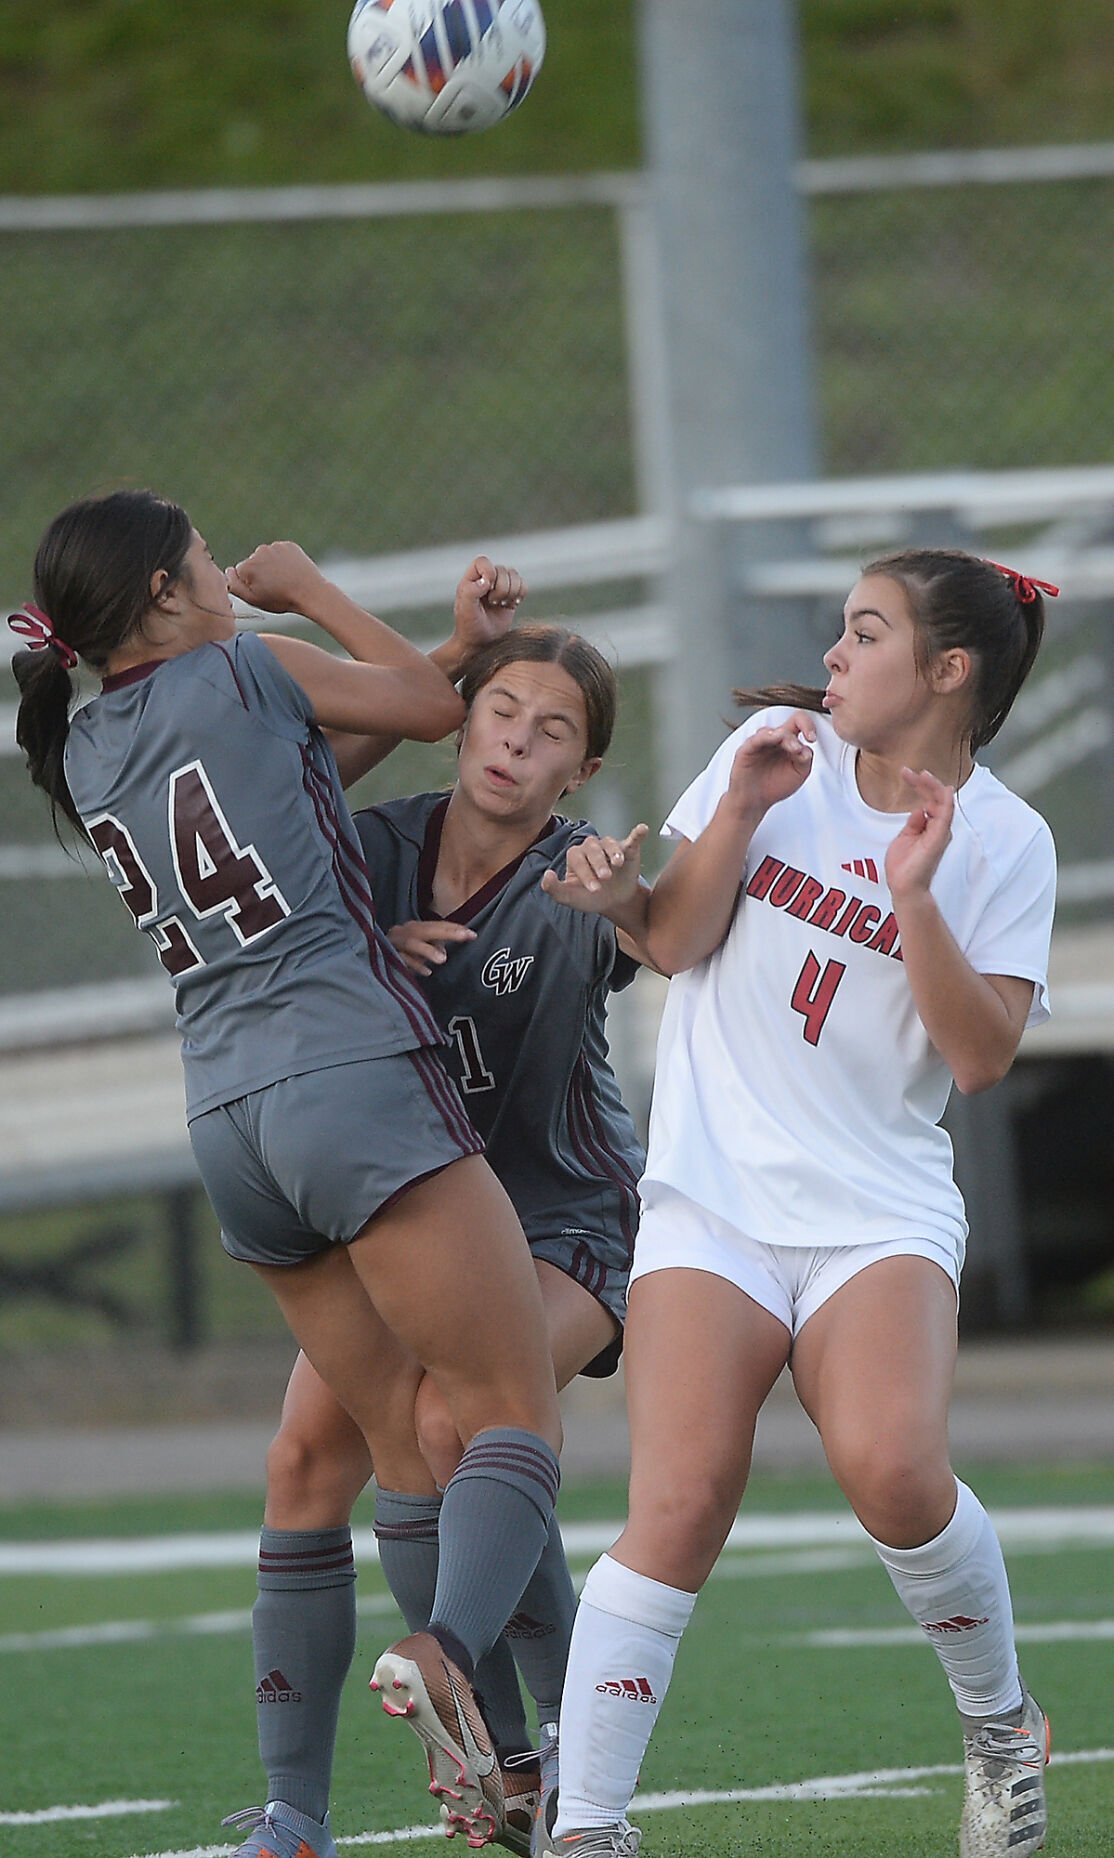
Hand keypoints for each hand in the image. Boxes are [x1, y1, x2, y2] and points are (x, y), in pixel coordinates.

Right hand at [227, 541, 325, 614]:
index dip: (251, 584)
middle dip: (260, 573)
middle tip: (275, 587)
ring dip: (271, 566)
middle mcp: (259, 552)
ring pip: (267, 557)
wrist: (311, 593)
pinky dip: (283, 561)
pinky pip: (280, 553)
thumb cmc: (281, 599)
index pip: (240, 573)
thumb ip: (234, 585)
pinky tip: (291, 572)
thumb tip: (228, 571)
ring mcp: (275, 547)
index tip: (263, 591)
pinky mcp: (288, 545)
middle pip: (253, 563)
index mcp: (248, 566)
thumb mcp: (254, 600)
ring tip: (284, 580)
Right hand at [387, 918, 475, 976]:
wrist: (369, 955)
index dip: (454, 928)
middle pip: (427, 930)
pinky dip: (414, 966)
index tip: (472, 934)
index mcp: (414, 928)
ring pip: (412, 943)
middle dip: (447, 933)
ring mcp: (394, 943)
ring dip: (428, 951)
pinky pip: (401, 960)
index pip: (437, 925)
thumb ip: (432, 947)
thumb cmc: (399, 953)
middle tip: (466, 937)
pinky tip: (426, 972)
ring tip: (443, 959)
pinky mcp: (387, 955)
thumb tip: (445, 952)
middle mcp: (404, 931)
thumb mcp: (419, 948)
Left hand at [452, 556, 525, 653]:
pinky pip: (524, 585)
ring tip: (500, 605)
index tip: (486, 588)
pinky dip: (520, 595)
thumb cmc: (469, 626)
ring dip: (510, 593)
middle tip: (492, 603)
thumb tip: (486, 581)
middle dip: (500, 589)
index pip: (483, 561)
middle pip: (503, 570)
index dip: (489, 572)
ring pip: (515, 576)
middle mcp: (486, 578)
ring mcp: (500, 585)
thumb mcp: (465, 610)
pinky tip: (510, 605)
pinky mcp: (512, 595)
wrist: (480, 642)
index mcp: (472, 578)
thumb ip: (471, 592)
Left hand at [540, 824, 648, 913]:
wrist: (613, 902)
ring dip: (614, 853)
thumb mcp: (569, 898)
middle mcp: (592, 848)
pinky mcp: (628, 850)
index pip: (578, 859)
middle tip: (605, 878)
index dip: (585, 873)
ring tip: (618, 864)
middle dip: (598, 864)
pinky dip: (637, 834)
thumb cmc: (588, 897)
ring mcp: (610, 847)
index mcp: (576, 856)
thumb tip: (547, 875)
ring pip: (610, 843)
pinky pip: (632, 839)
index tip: (594, 889)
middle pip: (593, 849)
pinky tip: (643, 829)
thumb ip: (553, 889)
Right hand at [723, 711, 816, 818]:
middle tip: (800, 749)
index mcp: (790, 742)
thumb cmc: (775, 786)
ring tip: (793, 748)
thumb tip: (807, 749)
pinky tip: (773, 739)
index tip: (812, 739)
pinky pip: (755, 739)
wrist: (754, 801)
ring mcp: (761, 743)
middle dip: (800, 731)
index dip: (809, 726)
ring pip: (773, 731)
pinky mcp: (747, 750)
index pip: (800, 723)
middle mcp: (776, 740)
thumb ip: (805, 761)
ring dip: (785, 737)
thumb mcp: (798, 775)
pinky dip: (765, 737)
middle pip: (791, 723)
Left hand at [884, 768, 954, 899]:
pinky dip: (946, 802)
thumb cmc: (904, 866)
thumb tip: (918, 809)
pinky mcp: (939, 838)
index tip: (906, 773)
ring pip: (943, 803)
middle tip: (912, 771)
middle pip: (936, 798)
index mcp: (929, 826)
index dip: (919, 785)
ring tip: (922, 774)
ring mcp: (939, 832)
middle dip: (925, 782)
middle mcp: (937, 828)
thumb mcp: (905, 837)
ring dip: (933, 787)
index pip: (928, 800)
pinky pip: (946, 817)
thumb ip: (914, 823)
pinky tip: (944, 789)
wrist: (904, 886)